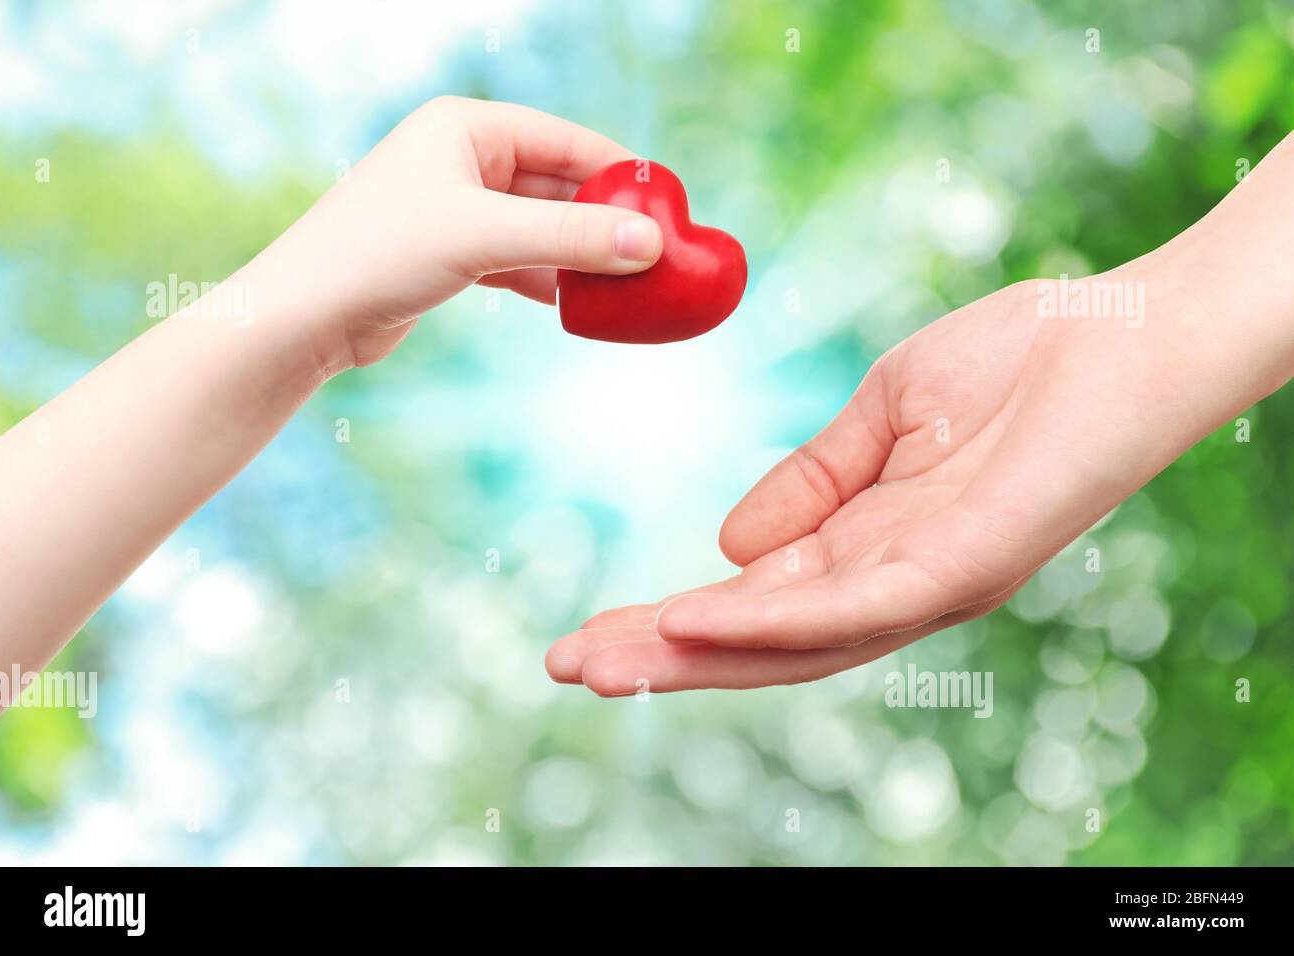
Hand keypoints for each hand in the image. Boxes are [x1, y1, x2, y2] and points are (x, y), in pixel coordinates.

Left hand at [253, 96, 661, 369]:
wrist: (305, 315)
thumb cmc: (381, 254)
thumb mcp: (485, 238)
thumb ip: (571, 239)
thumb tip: (651, 243)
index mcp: (467, 127)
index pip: (566, 140)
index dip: (620, 172)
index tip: (668, 206)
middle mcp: (463, 159)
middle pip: (557, 187)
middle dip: (604, 223)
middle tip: (655, 256)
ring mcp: (456, 209)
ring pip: (540, 230)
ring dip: (579, 258)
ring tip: (628, 288)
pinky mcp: (450, 255)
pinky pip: (519, 261)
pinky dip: (549, 282)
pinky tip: (581, 306)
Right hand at [546, 253, 1292, 694]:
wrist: (1124, 334)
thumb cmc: (1018, 362)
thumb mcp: (880, 413)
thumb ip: (810, 480)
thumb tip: (727, 543)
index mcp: (872, 545)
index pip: (756, 599)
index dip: (672, 619)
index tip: (593, 631)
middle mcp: (895, 584)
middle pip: (761, 640)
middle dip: (662, 656)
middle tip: (567, 668)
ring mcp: (928, 584)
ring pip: (792, 641)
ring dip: (691, 655)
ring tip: (602, 662)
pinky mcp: (962, 568)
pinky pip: (851, 605)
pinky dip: (766, 620)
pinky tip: (691, 618)